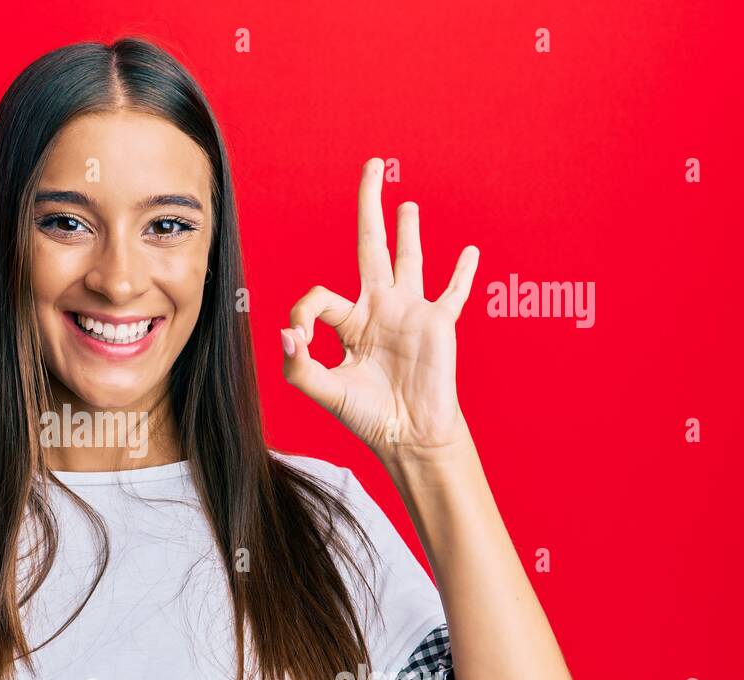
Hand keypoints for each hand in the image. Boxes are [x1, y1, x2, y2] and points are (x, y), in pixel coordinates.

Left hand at [281, 157, 478, 467]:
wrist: (407, 435)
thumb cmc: (366, 416)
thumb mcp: (325, 391)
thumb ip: (299, 365)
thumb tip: (287, 334)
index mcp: (348, 323)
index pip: (320, 297)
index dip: (304, 311)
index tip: (300, 338)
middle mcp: (379, 309)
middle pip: (372, 246)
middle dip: (370, 206)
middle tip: (373, 168)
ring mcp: (411, 313)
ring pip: (409, 259)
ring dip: (408, 230)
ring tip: (405, 204)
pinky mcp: (440, 323)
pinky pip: (454, 291)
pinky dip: (463, 272)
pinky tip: (470, 253)